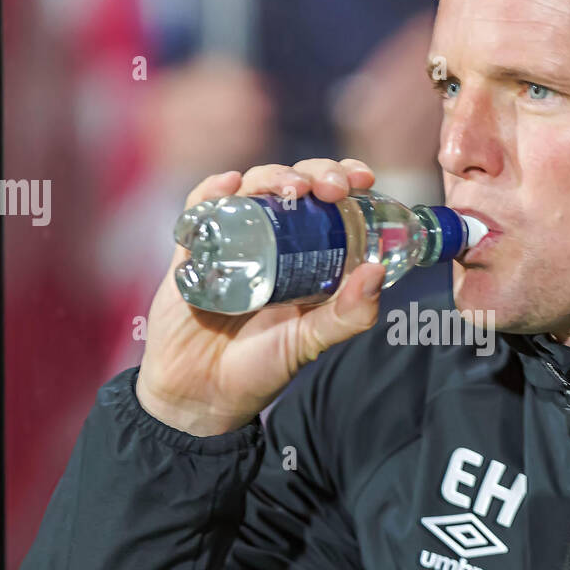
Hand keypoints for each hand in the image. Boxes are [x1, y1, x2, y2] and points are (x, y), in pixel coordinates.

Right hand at [135, 159, 386, 435]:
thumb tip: (378, 272)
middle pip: (291, 185)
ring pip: (250, 189)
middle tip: (332, 187)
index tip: (363, 178)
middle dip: (315, 173)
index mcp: (305, 255)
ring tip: (292, 189)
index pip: (327, 202)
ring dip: (273, 177)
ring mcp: (230, 242)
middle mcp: (270, 241)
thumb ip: (347, 316)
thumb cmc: (258, 370)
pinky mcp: (191, 252)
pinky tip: (229, 185)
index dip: (345, 179)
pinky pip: (198, 210)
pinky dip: (211, 191)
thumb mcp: (310, 343)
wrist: (198, 397)